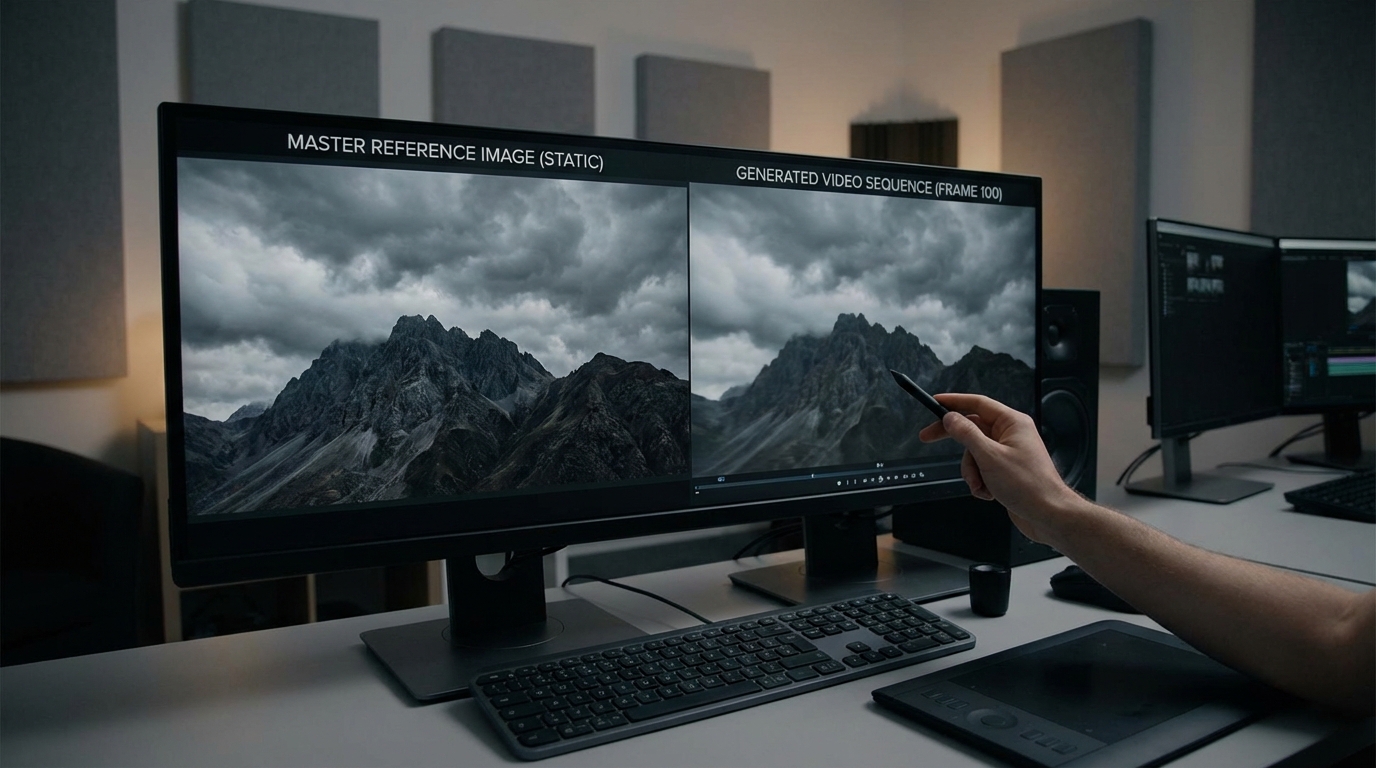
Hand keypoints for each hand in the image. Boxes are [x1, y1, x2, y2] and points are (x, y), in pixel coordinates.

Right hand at [918, 393, 1079, 543]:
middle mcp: (1011, 435)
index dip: (954, 402)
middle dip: (955, 440)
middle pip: (972, 428)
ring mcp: (1009, 453)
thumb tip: (951, 418)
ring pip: (974, 453)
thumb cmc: (1029, 486)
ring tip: (980, 484)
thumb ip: (967, 434)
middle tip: (928, 438)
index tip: (935, 402)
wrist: (1048, 515)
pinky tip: (988, 493)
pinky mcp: (1006, 471)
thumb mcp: (990, 457)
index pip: (977, 404)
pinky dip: (980, 481)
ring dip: (971, 471)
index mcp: (1012, 423)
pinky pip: (982, 469)